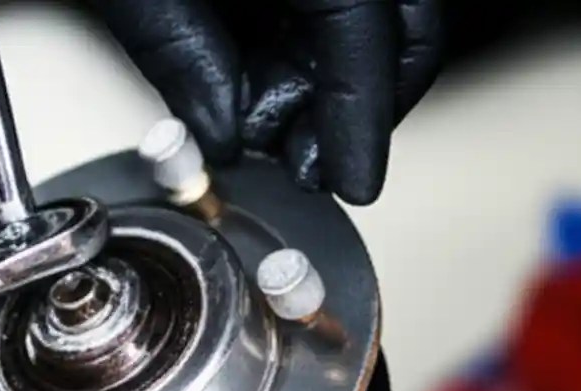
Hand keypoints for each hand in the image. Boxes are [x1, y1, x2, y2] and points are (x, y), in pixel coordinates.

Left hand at [96, 0, 441, 204]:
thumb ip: (179, 51)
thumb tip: (222, 129)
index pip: (368, 34)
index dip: (361, 121)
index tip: (354, 182)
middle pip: (401, 26)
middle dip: (363, 104)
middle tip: (311, 164)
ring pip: (371, 16)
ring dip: (327, 78)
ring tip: (262, 123)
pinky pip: (332, 0)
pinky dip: (306, 43)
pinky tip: (259, 77)